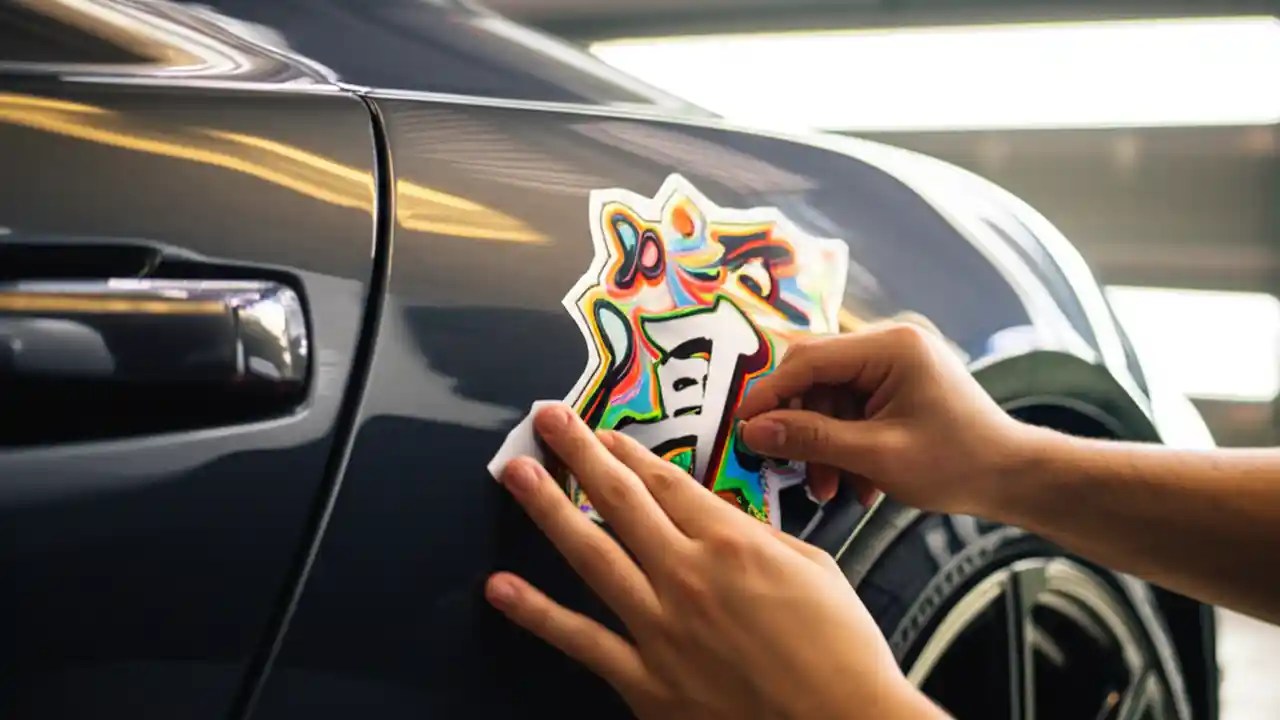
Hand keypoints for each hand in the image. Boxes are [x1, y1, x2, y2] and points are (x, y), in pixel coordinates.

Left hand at [486, 404, 938, 719]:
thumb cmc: (842, 653)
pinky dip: (537, 612)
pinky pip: (581, 640)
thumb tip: (718, 517)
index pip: (665, 482)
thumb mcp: (812, 569)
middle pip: (620, 499)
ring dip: (546, 508)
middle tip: (548, 419)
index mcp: (732, 544)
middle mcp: (688, 576)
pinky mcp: (646, 680)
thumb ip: (757, 537)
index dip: (628, 452)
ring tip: (515, 472)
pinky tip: (501, 588)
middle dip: (580, 452)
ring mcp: (661, 627)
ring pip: (590, 553)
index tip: (605, 433)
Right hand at [737, 323, 1032, 516]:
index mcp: (889, 346)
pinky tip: (857, 484)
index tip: (739, 427)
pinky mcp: (896, 386)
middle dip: (801, 427)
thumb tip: (751, 431)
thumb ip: (811, 439)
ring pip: (829, 401)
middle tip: (788, 469)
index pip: (808, 359)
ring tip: (830, 490)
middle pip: (815, 378)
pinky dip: (845, 447)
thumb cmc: (956, 464)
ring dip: (822, 446)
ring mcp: (893, 364)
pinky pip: (851, 411)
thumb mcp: (877, 456)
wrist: (1014, 478)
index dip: (768, 393)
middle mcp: (889, 344)